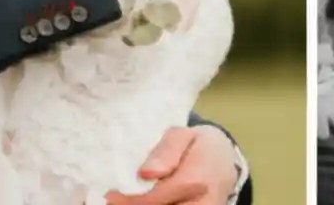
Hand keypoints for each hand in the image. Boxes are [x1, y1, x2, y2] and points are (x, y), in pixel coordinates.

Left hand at [105, 125, 236, 204]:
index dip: (128, 200)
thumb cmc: (199, 145)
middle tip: (112, 200)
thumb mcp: (182, 135)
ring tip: (124, 200)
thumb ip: (165, 153)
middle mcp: (202, 203)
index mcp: (195, 179)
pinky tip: (140, 200)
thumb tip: (145, 173)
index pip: (155, 198)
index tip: (109, 195)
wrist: (225, 161)